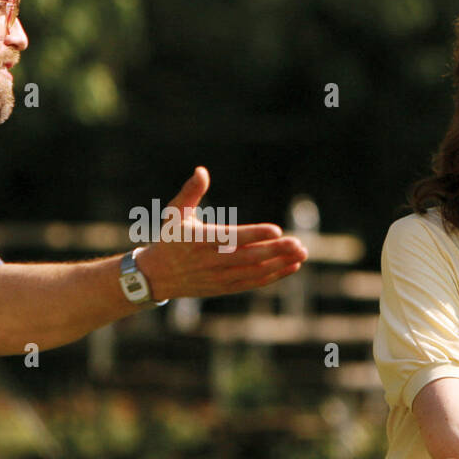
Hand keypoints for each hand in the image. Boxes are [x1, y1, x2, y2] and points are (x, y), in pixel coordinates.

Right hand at [134, 167, 307, 298]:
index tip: (276, 230)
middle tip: (297, 244)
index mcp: (199, 240)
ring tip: (301, 254)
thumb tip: (202, 171)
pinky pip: (253, 282)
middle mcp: (210, 261)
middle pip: (248, 257)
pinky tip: (291, 266)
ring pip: (254, 272)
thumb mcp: (175, 213)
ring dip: (279, 264)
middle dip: (274, 251)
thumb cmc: (170, 238)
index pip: (231, 238)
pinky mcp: (225, 287)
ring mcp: (219, 277)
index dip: (254, 235)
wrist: (157, 276)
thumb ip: (190, 192)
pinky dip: (273, 276)